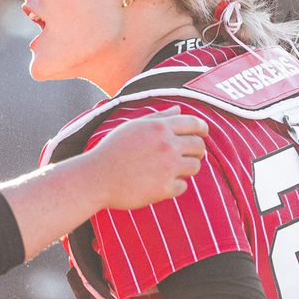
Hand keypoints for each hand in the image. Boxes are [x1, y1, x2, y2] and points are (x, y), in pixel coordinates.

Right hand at [90, 112, 208, 209]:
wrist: (96, 178)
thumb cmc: (112, 150)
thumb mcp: (133, 127)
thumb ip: (159, 117)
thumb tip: (179, 110)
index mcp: (159, 127)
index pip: (194, 124)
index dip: (202, 129)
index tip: (202, 134)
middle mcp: (167, 145)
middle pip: (199, 146)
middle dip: (197, 150)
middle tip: (189, 155)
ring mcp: (167, 168)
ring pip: (195, 166)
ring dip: (187, 168)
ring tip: (173, 170)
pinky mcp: (164, 189)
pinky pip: (183, 186)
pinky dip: (175, 185)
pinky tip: (161, 183)